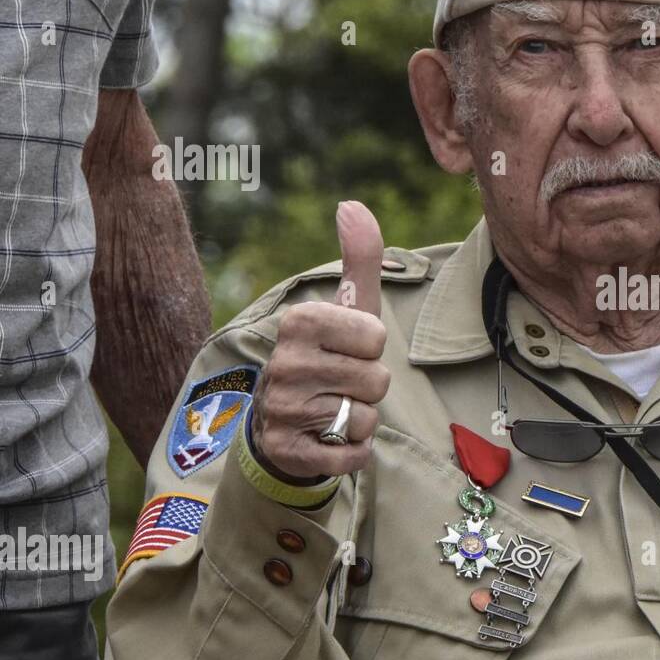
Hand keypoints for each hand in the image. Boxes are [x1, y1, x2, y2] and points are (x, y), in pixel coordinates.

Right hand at [249, 201, 390, 478]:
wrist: (283, 425)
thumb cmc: (328, 356)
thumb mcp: (346, 308)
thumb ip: (358, 258)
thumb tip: (352, 204)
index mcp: (299, 322)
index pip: (377, 337)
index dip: (372, 348)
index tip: (347, 350)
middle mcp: (284, 363)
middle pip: (377, 380)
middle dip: (369, 386)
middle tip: (340, 384)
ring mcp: (282, 410)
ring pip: (366, 418)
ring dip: (360, 419)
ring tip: (331, 409)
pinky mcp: (288, 452)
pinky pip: (353, 455)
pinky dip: (352, 452)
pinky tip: (328, 439)